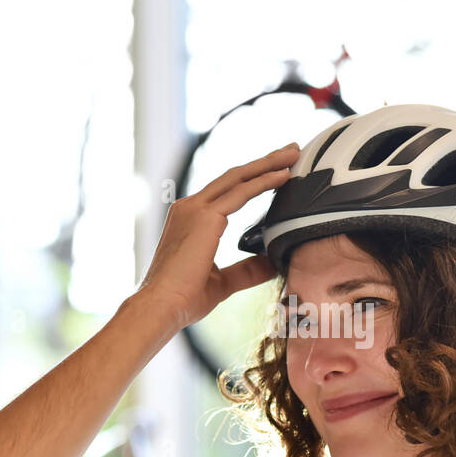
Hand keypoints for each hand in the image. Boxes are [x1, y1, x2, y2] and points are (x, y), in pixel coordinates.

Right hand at [137, 143, 299, 327]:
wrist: (162, 306)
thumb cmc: (184, 297)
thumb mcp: (223, 281)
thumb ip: (247, 270)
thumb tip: (272, 264)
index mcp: (190, 219)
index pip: (226, 190)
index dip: (252, 178)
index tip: (276, 171)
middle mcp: (190, 207)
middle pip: (234, 176)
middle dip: (264, 162)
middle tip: (291, 151)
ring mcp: (195, 209)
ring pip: (239, 177)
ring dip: (268, 164)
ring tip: (293, 154)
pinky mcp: (205, 216)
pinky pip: (242, 192)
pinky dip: (264, 181)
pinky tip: (284, 176)